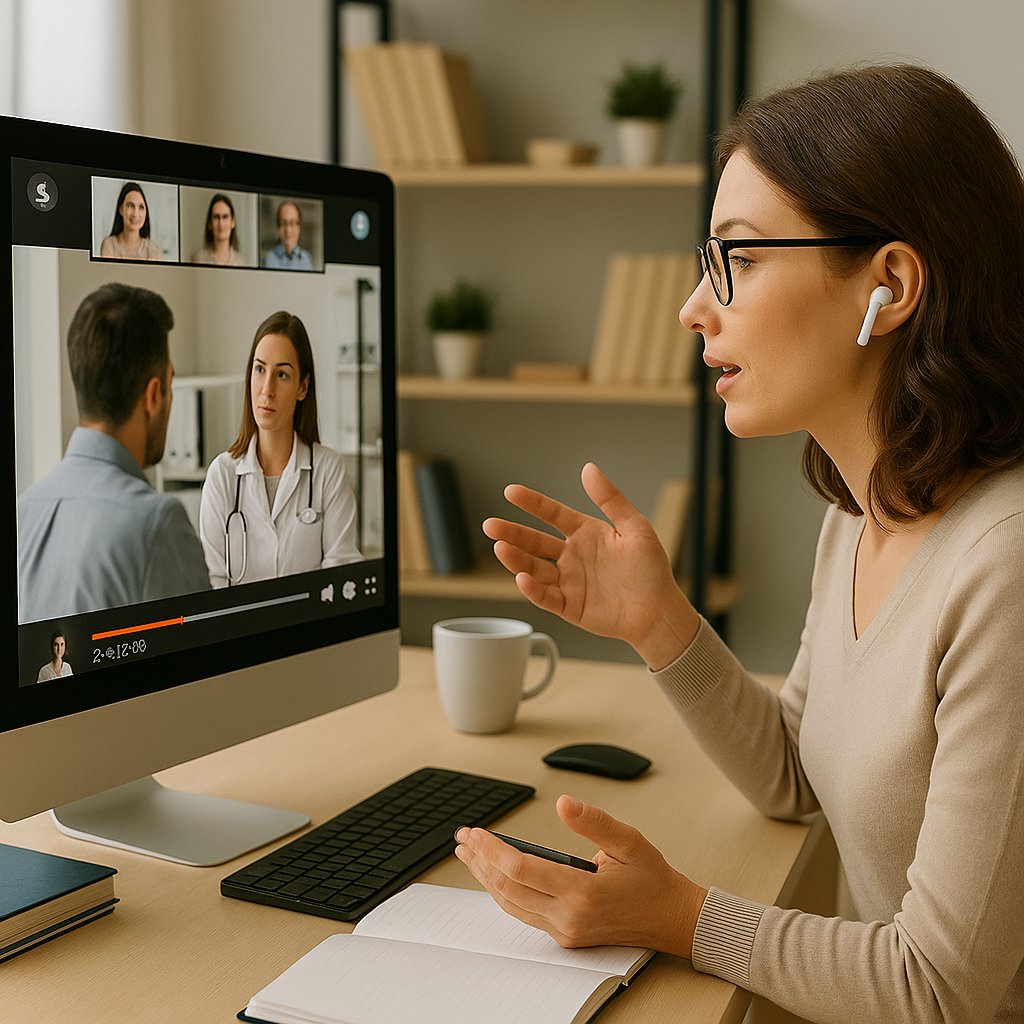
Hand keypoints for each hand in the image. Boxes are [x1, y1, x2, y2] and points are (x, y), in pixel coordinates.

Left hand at [454, 795, 707, 958]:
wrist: (671, 919)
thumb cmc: (652, 879)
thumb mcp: (628, 840)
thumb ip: (594, 821)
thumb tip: (563, 803)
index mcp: (583, 892)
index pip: (521, 869)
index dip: (493, 850)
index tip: (476, 832)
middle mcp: (568, 916)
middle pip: (507, 888)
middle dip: (480, 861)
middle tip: (463, 838)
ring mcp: (565, 930)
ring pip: (510, 904)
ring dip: (485, 877)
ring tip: (469, 854)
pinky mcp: (565, 935)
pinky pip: (523, 912)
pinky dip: (502, 892)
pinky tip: (493, 875)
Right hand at [482, 463, 698, 669]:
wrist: (660, 612)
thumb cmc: (652, 570)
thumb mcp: (635, 528)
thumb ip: (611, 499)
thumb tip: (589, 468)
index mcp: (587, 533)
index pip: (552, 514)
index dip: (532, 503)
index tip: (510, 492)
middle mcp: (573, 556)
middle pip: (534, 541)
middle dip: (511, 532)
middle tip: (490, 525)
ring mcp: (569, 581)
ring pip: (534, 568)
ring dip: (515, 559)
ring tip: (500, 549)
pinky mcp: (570, 606)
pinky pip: (545, 597)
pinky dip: (532, 589)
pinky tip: (522, 579)